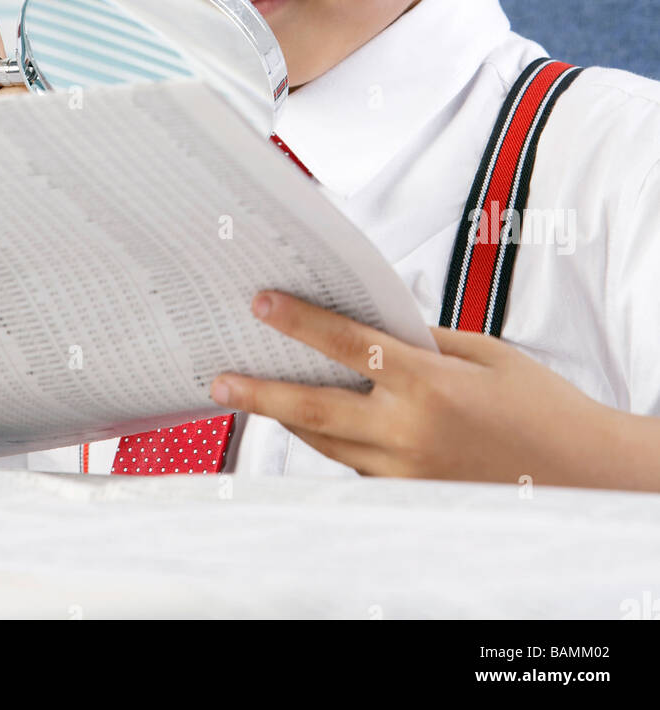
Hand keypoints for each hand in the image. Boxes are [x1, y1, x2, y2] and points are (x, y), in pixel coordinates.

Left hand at [210, 290, 632, 487]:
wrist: (581, 476)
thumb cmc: (539, 406)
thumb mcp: (485, 355)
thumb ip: (424, 340)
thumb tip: (373, 325)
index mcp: (429, 385)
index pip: (348, 346)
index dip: (299, 322)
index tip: (261, 302)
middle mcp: (408, 433)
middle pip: (314, 411)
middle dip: (259, 393)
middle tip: (218, 379)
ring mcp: (405, 472)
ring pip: (326, 444)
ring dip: (285, 418)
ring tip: (247, 393)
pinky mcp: (409, 496)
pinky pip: (354, 466)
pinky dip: (330, 442)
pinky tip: (311, 423)